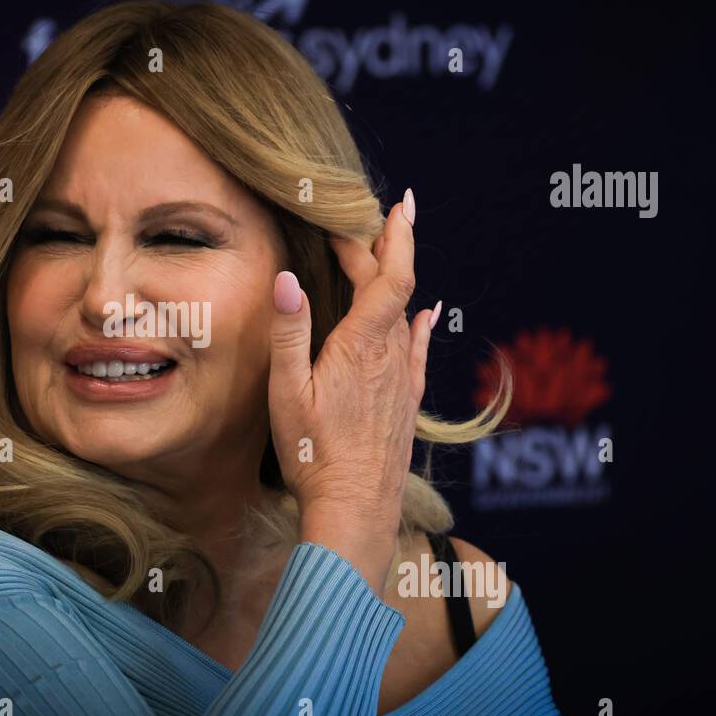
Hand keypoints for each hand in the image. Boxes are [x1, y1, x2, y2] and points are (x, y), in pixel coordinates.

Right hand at [268, 188, 438, 539]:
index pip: (389, 277)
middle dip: (380, 253)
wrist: (355, 509)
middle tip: (359, 228)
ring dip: (392, 285)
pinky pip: (418, 350)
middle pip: (393, 291)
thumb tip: (287, 276)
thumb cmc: (314, 454)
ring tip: (379, 260)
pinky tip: (428, 317)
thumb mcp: (287, 391)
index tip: (400, 206)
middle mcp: (391, 357)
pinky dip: (420, 324)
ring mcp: (403, 381)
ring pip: (404, 318)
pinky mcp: (406, 403)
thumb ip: (290, 332)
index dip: (396, 238)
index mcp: (361, 346)